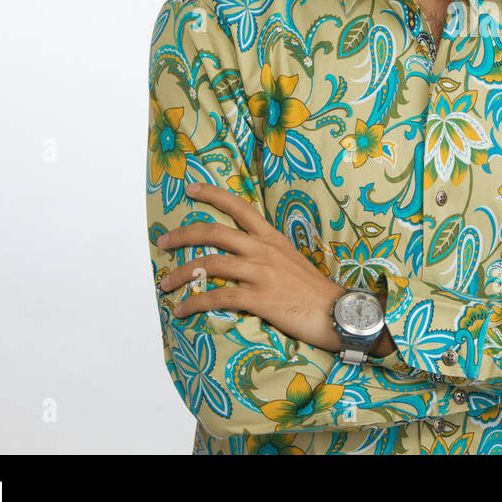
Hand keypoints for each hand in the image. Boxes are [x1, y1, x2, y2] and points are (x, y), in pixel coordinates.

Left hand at [156, 181, 344, 348]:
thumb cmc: (315, 292)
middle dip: (183, 235)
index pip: (240, 208)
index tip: (190, 189)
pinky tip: (181, 310)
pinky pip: (217, 297)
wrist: (339, 313)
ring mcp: (261, 274)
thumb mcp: (292, 261)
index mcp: (272, 239)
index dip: (212, 195)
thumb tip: (244, 257)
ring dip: (180, 274)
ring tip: (164, 284)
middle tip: (162, 240)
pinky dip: (194, 303)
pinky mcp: (260, 299)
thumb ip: (268, 255)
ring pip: (210, 265)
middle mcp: (264, 251)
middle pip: (215, 232)